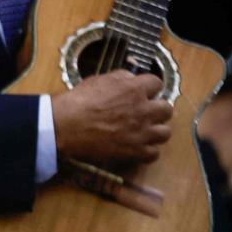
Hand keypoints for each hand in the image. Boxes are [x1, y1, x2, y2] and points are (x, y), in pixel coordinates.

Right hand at [52, 70, 172, 165]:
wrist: (65, 126)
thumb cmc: (77, 101)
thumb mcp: (97, 80)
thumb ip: (119, 78)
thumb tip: (131, 78)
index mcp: (134, 89)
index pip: (157, 83)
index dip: (148, 88)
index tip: (141, 93)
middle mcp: (143, 109)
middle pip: (166, 109)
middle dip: (156, 110)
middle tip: (143, 113)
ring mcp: (141, 132)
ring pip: (165, 132)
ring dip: (155, 131)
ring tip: (143, 132)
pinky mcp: (134, 150)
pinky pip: (153, 153)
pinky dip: (146, 151)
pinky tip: (136, 147)